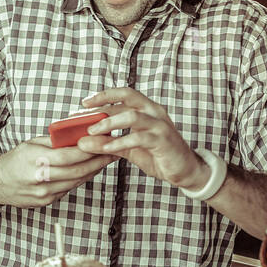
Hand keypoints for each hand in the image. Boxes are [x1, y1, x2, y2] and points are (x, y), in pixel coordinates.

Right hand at [0, 136, 115, 208]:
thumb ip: (54, 142)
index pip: (69, 155)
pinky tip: (88, 171)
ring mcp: (44, 193)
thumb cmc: (14, 160)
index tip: (104, 142)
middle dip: (98, 161)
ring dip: (93, 170)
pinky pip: (69, 188)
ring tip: (104, 160)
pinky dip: (80, 179)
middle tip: (112, 152)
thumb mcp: (31, 144)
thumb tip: (78, 135)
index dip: (90, 150)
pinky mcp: (46, 201)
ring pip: (76, 181)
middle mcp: (40, 178)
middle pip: (78, 171)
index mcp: (35, 160)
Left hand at [76, 87, 209, 189]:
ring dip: (109, 122)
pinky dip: (121, 141)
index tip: (83, 103)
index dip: (102, 96)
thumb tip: (82, 142)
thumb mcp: (128, 149)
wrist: (185, 171)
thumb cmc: (158, 156)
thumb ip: (107, 144)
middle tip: (83, 113)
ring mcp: (160, 125)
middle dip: (104, 101)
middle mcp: (154, 112)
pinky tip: (107, 147)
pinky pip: (139, 137)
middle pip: (128, 96)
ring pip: (132, 115)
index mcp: (147, 109)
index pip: (123, 95)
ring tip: (92, 132)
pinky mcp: (163, 140)